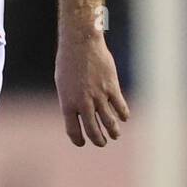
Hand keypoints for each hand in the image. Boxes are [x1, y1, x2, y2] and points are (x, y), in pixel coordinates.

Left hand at [55, 31, 128, 146]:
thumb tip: (79, 115)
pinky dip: (123, 114)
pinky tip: (123, 117)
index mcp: (67, 103)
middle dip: (99, 140)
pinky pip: (120, 107)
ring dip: (113, 131)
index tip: (82, 143)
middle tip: (102, 143)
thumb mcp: (63, 83)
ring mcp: (98, 96)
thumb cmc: (69, 62)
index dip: (78, 140)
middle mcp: (83, 103)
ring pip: (109, 122)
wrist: (81, 43)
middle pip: (93, 130)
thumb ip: (70, 100)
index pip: (73, 130)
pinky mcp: (112, 87)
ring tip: (115, 135)